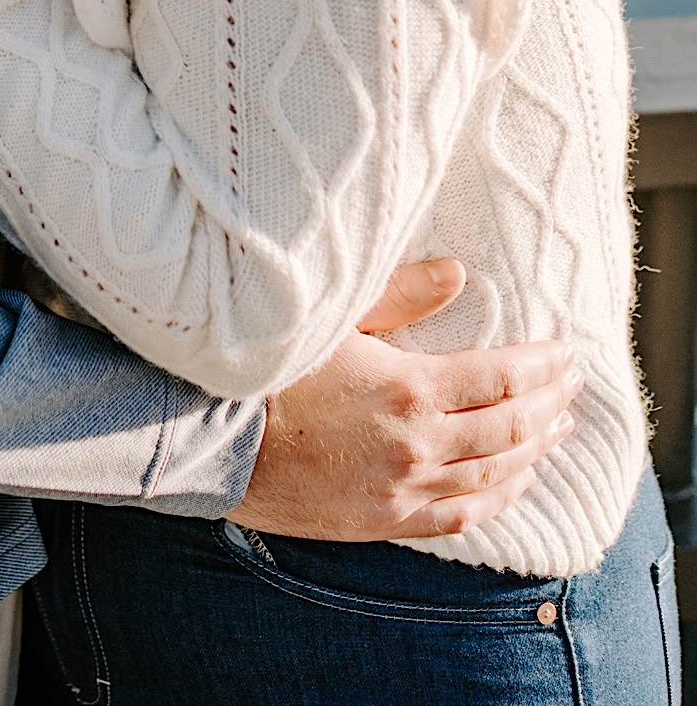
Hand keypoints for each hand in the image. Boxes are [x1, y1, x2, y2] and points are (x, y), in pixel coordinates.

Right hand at [231, 259, 581, 541]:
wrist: (219, 440)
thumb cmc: (270, 368)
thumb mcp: (334, 316)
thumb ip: (400, 294)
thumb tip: (458, 273)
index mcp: (410, 388)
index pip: (503, 377)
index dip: (544, 364)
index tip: (568, 351)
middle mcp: (418, 444)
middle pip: (510, 427)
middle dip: (552, 404)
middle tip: (575, 385)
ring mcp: (404, 488)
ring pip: (495, 476)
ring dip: (535, 451)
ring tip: (559, 429)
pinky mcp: (385, 520)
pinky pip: (462, 518)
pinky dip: (499, 500)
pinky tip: (516, 483)